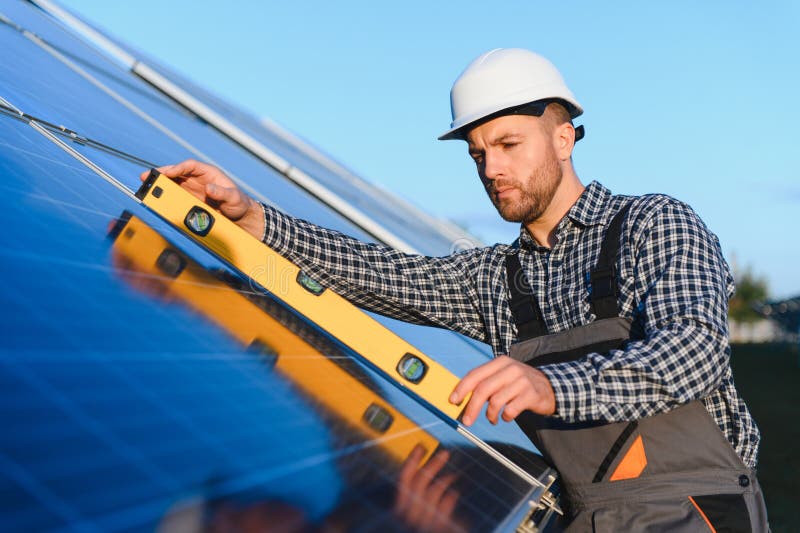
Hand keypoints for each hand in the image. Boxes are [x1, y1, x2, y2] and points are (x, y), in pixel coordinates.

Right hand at [140, 160, 264, 238]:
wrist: (240, 217)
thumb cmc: (239, 203)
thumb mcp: (234, 198)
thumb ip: (223, 193)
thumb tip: (209, 188)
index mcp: (208, 173)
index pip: (189, 166)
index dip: (177, 168)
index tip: (166, 172)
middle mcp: (197, 179)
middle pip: (176, 174)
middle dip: (161, 174)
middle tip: (146, 177)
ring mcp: (192, 190)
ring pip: (173, 184)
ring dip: (160, 186)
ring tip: (145, 188)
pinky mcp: (189, 201)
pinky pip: (175, 197)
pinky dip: (165, 198)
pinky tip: (155, 201)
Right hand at [394, 445, 463, 532]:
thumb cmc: (427, 522)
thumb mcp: (416, 507)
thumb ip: (417, 490)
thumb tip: (425, 463)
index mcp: (399, 507)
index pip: (404, 479)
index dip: (412, 461)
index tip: (421, 447)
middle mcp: (408, 514)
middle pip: (420, 482)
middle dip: (433, 464)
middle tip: (445, 453)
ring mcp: (423, 522)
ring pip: (434, 491)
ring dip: (445, 480)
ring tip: (452, 475)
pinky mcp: (437, 527)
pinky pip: (446, 505)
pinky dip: (451, 497)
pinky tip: (454, 493)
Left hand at [449, 355, 555, 425]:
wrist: (551, 388)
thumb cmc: (519, 385)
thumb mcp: (503, 377)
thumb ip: (485, 384)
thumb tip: (461, 398)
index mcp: (500, 362)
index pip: (475, 374)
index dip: (462, 388)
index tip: (453, 401)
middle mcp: (511, 369)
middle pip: (483, 389)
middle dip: (472, 407)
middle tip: (466, 421)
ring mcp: (522, 381)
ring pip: (496, 401)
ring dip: (490, 415)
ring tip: (493, 418)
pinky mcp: (531, 394)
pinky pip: (510, 410)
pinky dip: (505, 417)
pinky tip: (507, 416)